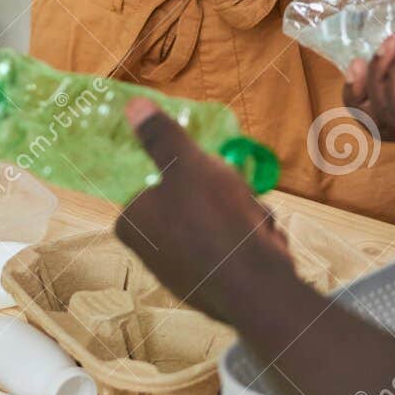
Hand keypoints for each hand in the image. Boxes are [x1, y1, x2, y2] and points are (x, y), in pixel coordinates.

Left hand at [115, 99, 293, 321]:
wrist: (256, 285)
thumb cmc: (212, 216)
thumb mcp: (186, 162)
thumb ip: (160, 136)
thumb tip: (132, 105)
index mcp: (133, 223)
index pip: (149, 185)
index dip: (180, 172)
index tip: (202, 169)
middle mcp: (149, 253)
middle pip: (187, 203)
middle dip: (220, 196)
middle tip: (233, 193)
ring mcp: (181, 274)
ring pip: (214, 224)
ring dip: (240, 215)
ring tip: (251, 218)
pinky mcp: (211, 288)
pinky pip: (230, 248)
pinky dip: (247, 239)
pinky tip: (261, 241)